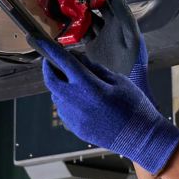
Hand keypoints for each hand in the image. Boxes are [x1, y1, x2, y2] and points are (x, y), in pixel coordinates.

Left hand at [33, 38, 178, 175]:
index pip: (64, 62)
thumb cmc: (135, 106)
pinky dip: (68, 100)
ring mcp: (74, 118)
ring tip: (78, 83)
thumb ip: (95, 69)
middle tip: (52, 60)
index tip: (37, 40)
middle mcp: (77, 102)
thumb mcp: (120, 81)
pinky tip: (85, 101)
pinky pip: (64, 110)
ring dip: (61, 85)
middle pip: (51, 80)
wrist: (141, 138)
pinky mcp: (75, 129)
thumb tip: (77, 60)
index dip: (49, 49)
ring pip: (56, 95)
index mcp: (90, 87)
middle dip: (48, 67)